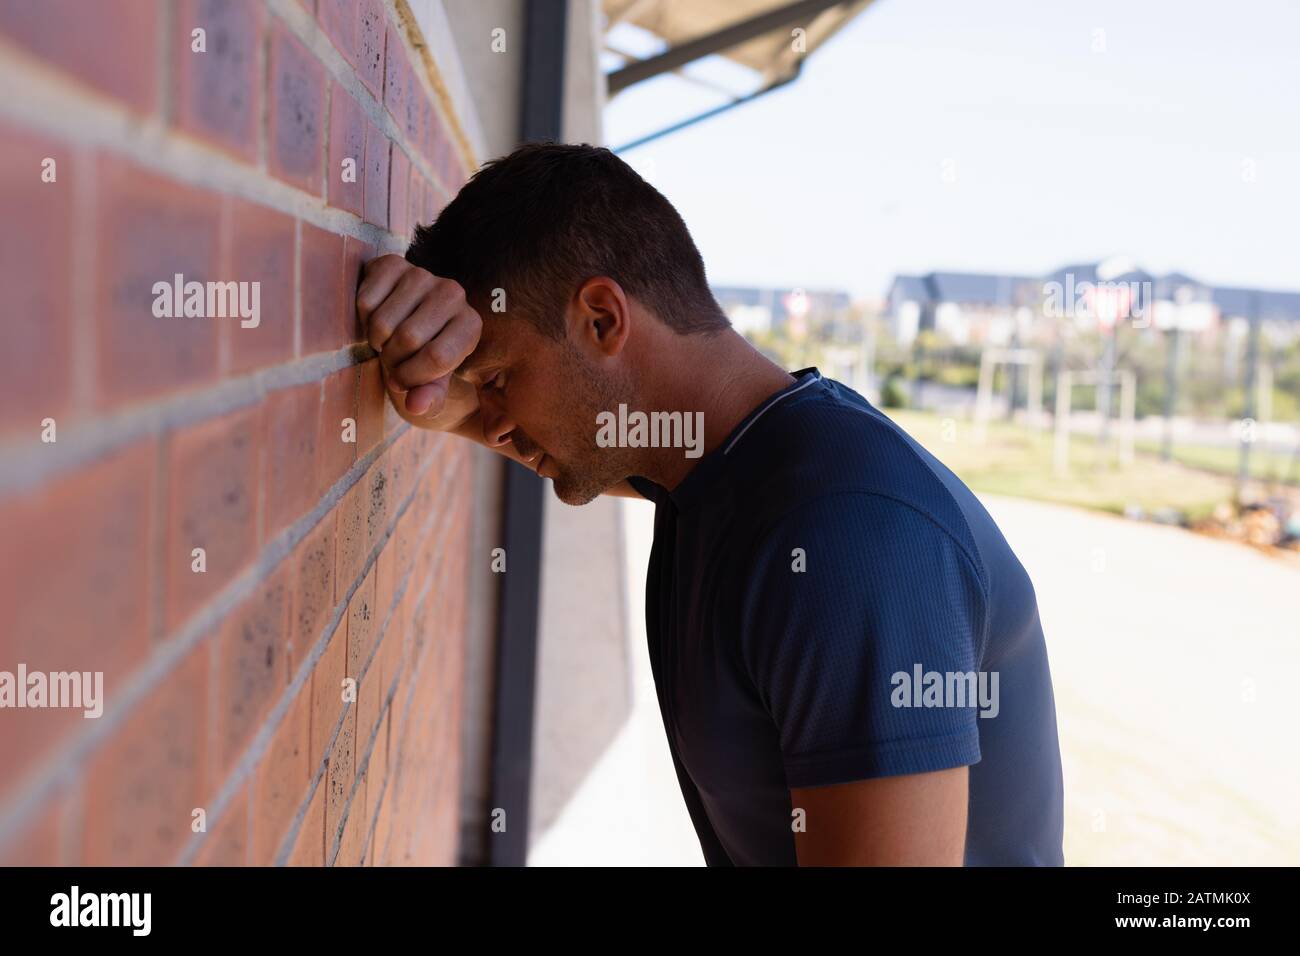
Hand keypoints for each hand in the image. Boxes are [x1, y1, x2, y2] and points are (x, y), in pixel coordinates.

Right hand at [355, 254, 481, 422]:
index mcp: (471, 325)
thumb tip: (416, 406)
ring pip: (382, 321)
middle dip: (392, 361)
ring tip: (386, 343)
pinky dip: (362, 319)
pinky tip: (376, 319)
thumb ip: (430, 398)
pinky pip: (365, 301)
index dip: (412, 377)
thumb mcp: (433, 386)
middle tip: (393, 362)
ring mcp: (423, 274)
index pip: (437, 357)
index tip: (405, 383)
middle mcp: (453, 294)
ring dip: (376, 342)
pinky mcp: (392, 263)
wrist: (405, 326)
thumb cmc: (424, 361)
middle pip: (408, 338)